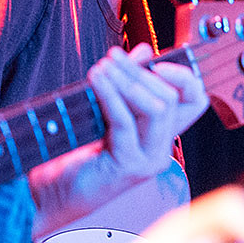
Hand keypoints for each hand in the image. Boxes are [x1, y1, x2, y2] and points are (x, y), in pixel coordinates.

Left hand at [31, 44, 206, 227]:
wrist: (50, 192)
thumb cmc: (72, 152)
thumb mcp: (104, 108)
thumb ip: (127, 82)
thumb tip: (145, 50)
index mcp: (159, 134)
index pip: (193, 100)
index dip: (183, 76)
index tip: (154, 59)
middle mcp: (160, 149)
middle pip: (172, 98)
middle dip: (140, 71)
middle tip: (112, 58)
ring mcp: (148, 160)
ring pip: (157, 108)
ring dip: (127, 81)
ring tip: (102, 68)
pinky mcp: (129, 167)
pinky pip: (126, 121)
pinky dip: (111, 95)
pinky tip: (96, 81)